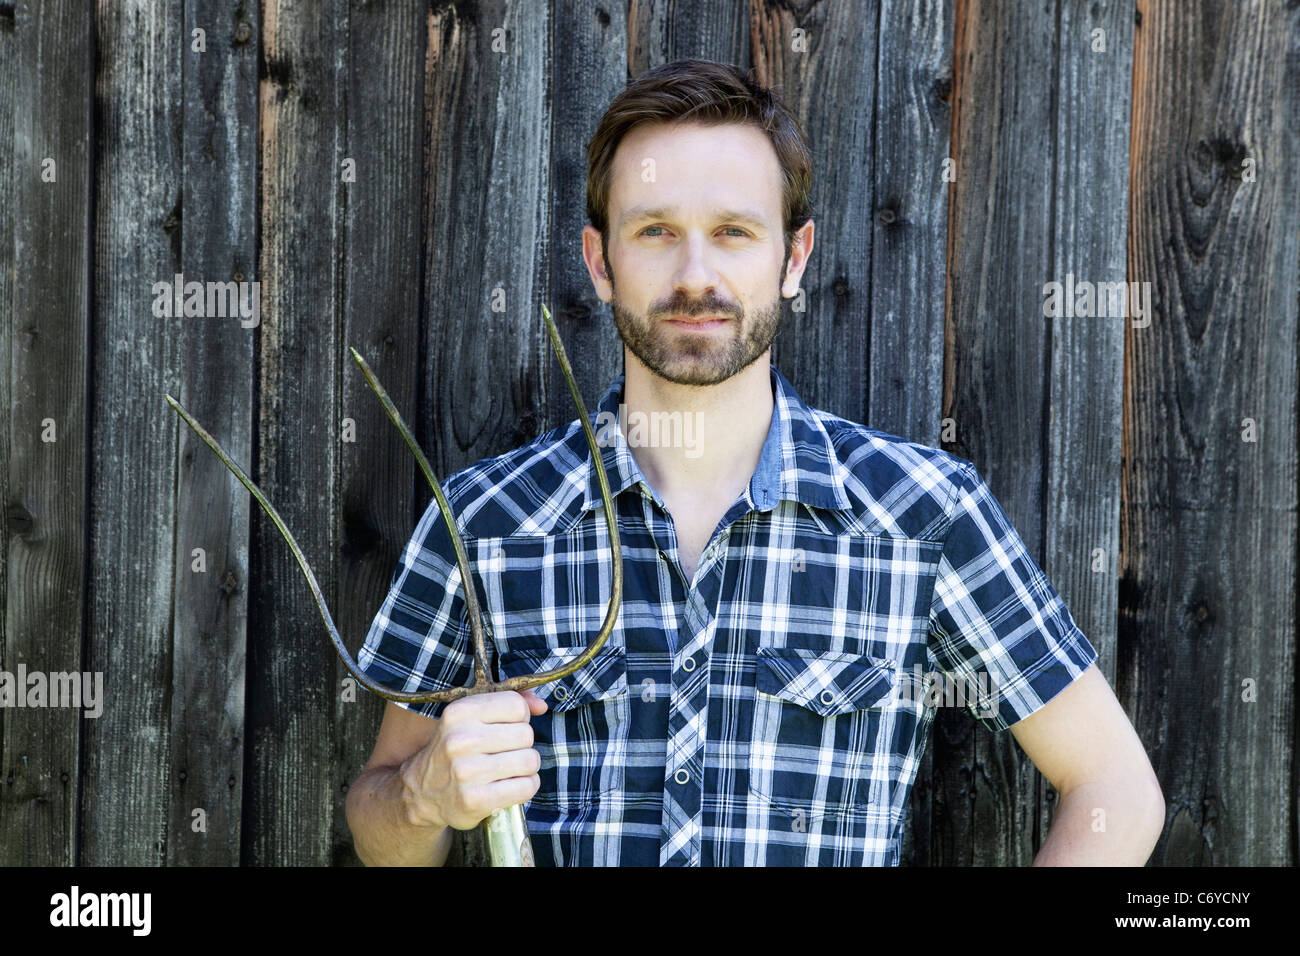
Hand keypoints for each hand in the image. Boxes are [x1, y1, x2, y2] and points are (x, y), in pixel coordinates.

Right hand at [399, 689, 547, 829]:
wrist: (422, 792)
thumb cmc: (455, 750)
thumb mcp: (470, 718)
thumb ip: (507, 703)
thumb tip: (541, 704)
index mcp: (459, 713)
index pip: (517, 706)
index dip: (518, 718)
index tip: (504, 729)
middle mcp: (460, 740)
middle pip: (526, 734)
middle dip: (521, 745)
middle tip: (502, 753)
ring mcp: (467, 772)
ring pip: (530, 761)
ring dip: (525, 768)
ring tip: (506, 770)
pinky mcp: (476, 800)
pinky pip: (527, 787)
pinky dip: (525, 787)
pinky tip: (507, 786)